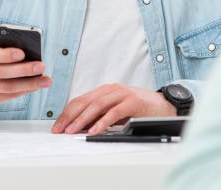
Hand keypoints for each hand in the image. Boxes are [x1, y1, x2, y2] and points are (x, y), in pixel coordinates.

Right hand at [0, 42, 51, 108]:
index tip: (22, 53)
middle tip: (41, 67)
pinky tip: (36, 86)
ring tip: (45, 80)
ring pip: (7, 87)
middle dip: (24, 70)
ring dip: (29, 84)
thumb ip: (9, 49)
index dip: (6, 55)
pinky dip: (24, 91)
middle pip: (2, 72)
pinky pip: (9, 96)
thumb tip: (31, 51)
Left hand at [51, 83, 176, 134]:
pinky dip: (103, 122)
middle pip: (85, 102)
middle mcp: (111, 89)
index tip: (57, 126)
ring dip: (82, 120)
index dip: (67, 113)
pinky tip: (95, 130)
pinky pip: (114, 112)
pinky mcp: (133, 101)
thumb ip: (99, 115)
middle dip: (70, 117)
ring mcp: (122, 94)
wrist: (163, 105)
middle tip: (60, 130)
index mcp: (104, 90)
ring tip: (72, 131)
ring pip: (97, 106)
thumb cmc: (138, 108)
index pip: (80, 100)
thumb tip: (79, 127)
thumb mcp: (114, 110)